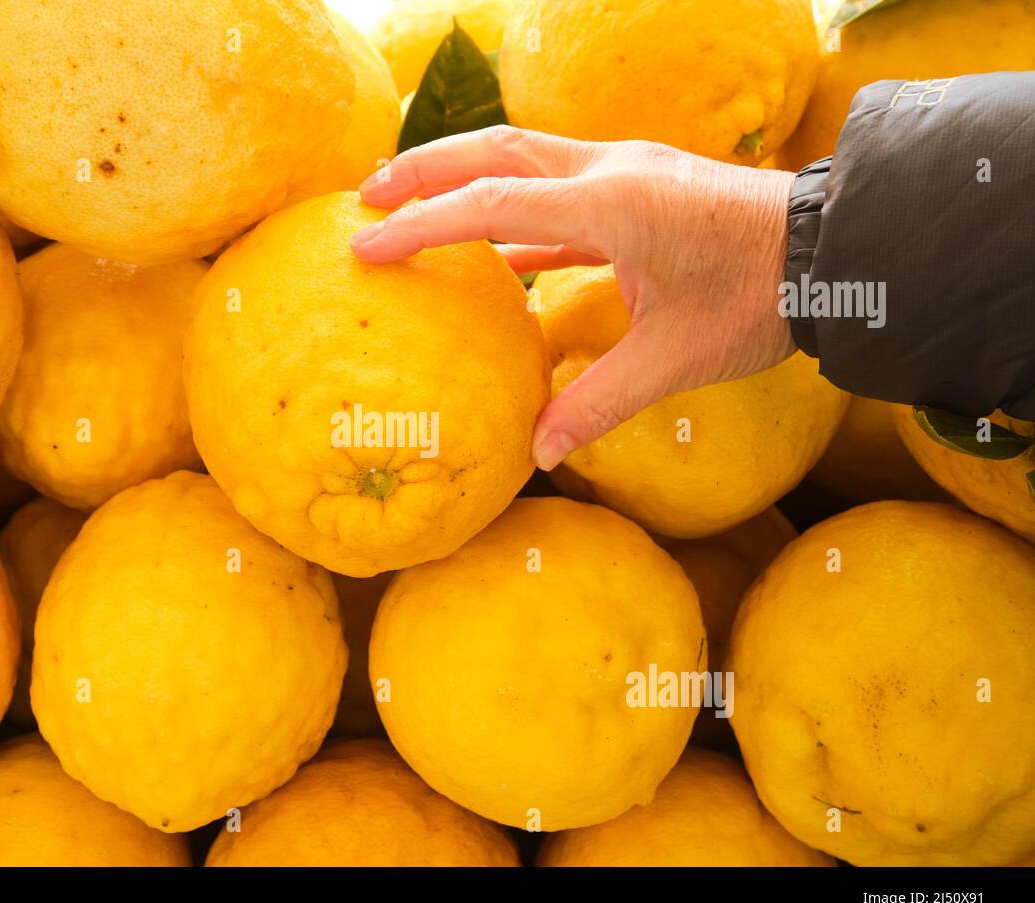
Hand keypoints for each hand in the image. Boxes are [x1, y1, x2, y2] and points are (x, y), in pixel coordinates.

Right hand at [351, 126, 796, 470]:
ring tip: (411, 202)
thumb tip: (540, 454)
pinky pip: (559, 190)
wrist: (836, 250)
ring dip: (464, 176)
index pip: (491, 206)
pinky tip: (495, 249)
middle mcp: (610, 170)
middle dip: (424, 169)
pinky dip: (515, 211)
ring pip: (524, 156)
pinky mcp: (641, 188)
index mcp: (610, 204)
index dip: (420, 224)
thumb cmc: (761, 297)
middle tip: (365, 196)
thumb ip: (600, 402)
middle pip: (494, 150)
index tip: (364, 243)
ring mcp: (627, 172)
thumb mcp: (677, 358)